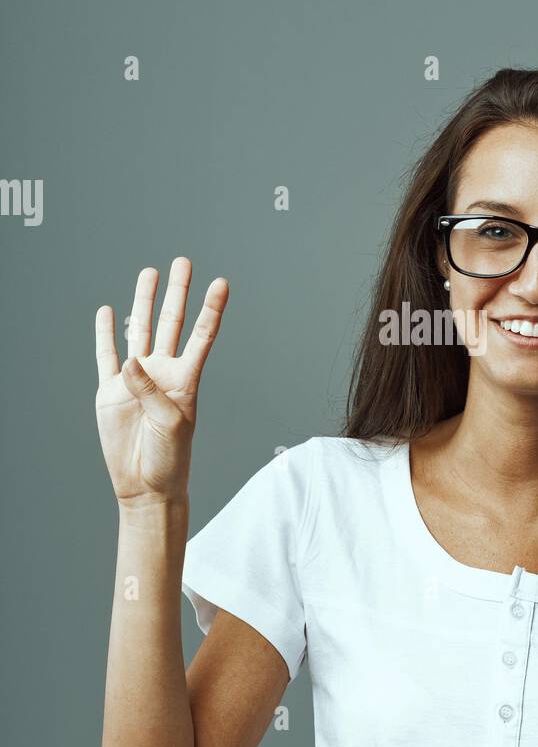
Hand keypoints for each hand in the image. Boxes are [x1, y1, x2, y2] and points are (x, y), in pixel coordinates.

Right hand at [95, 258, 227, 505]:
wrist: (145, 484)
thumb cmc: (169, 457)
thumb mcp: (170, 423)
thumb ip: (151, 390)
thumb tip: (129, 361)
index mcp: (186, 379)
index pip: (202, 336)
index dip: (211, 309)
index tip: (221, 283)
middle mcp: (162, 373)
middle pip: (171, 323)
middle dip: (176, 292)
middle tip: (182, 262)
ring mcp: (136, 379)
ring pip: (140, 332)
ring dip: (143, 303)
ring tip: (147, 274)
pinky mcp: (110, 391)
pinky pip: (106, 356)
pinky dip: (106, 334)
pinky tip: (108, 313)